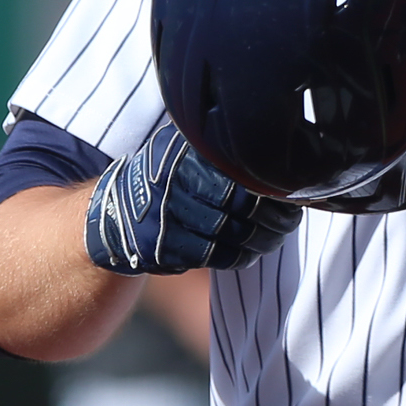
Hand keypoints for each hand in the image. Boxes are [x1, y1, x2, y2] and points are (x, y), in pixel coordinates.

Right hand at [84, 117, 300, 274]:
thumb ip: (220, 151)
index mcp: (185, 151)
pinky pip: (214, 255)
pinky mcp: (163, 246)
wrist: (114, 213)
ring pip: (231, 232)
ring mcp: (167, 214)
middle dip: (273, 219)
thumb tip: (283, 157)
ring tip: (272, 240)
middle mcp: (174, 179)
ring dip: (260, 241)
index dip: (273, 190)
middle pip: (242, 203)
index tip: (291, 198)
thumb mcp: (183, 149)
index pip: (243, 172)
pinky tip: (249, 253)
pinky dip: (238, 256)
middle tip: (288, 224)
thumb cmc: (164, 180)